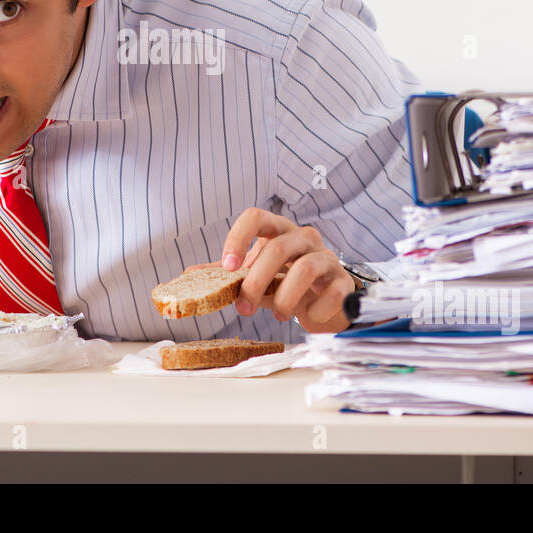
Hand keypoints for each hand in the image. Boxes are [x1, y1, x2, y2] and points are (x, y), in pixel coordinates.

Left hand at [218, 207, 355, 333]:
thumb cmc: (286, 282)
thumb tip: (189, 275)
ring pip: (304, 269)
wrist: (326, 301)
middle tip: (243, 308)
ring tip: (277, 315)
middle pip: (277, 248)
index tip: (228, 268)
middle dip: (255, 282)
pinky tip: (308, 316)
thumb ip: (226, 275)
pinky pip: (331, 293)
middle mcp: (304, 238)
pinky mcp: (344, 281)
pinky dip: (315, 309)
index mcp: (278, 231)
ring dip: (284, 299)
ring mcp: (327, 258)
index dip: (239, 238)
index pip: (256, 217)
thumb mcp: (256, 275)